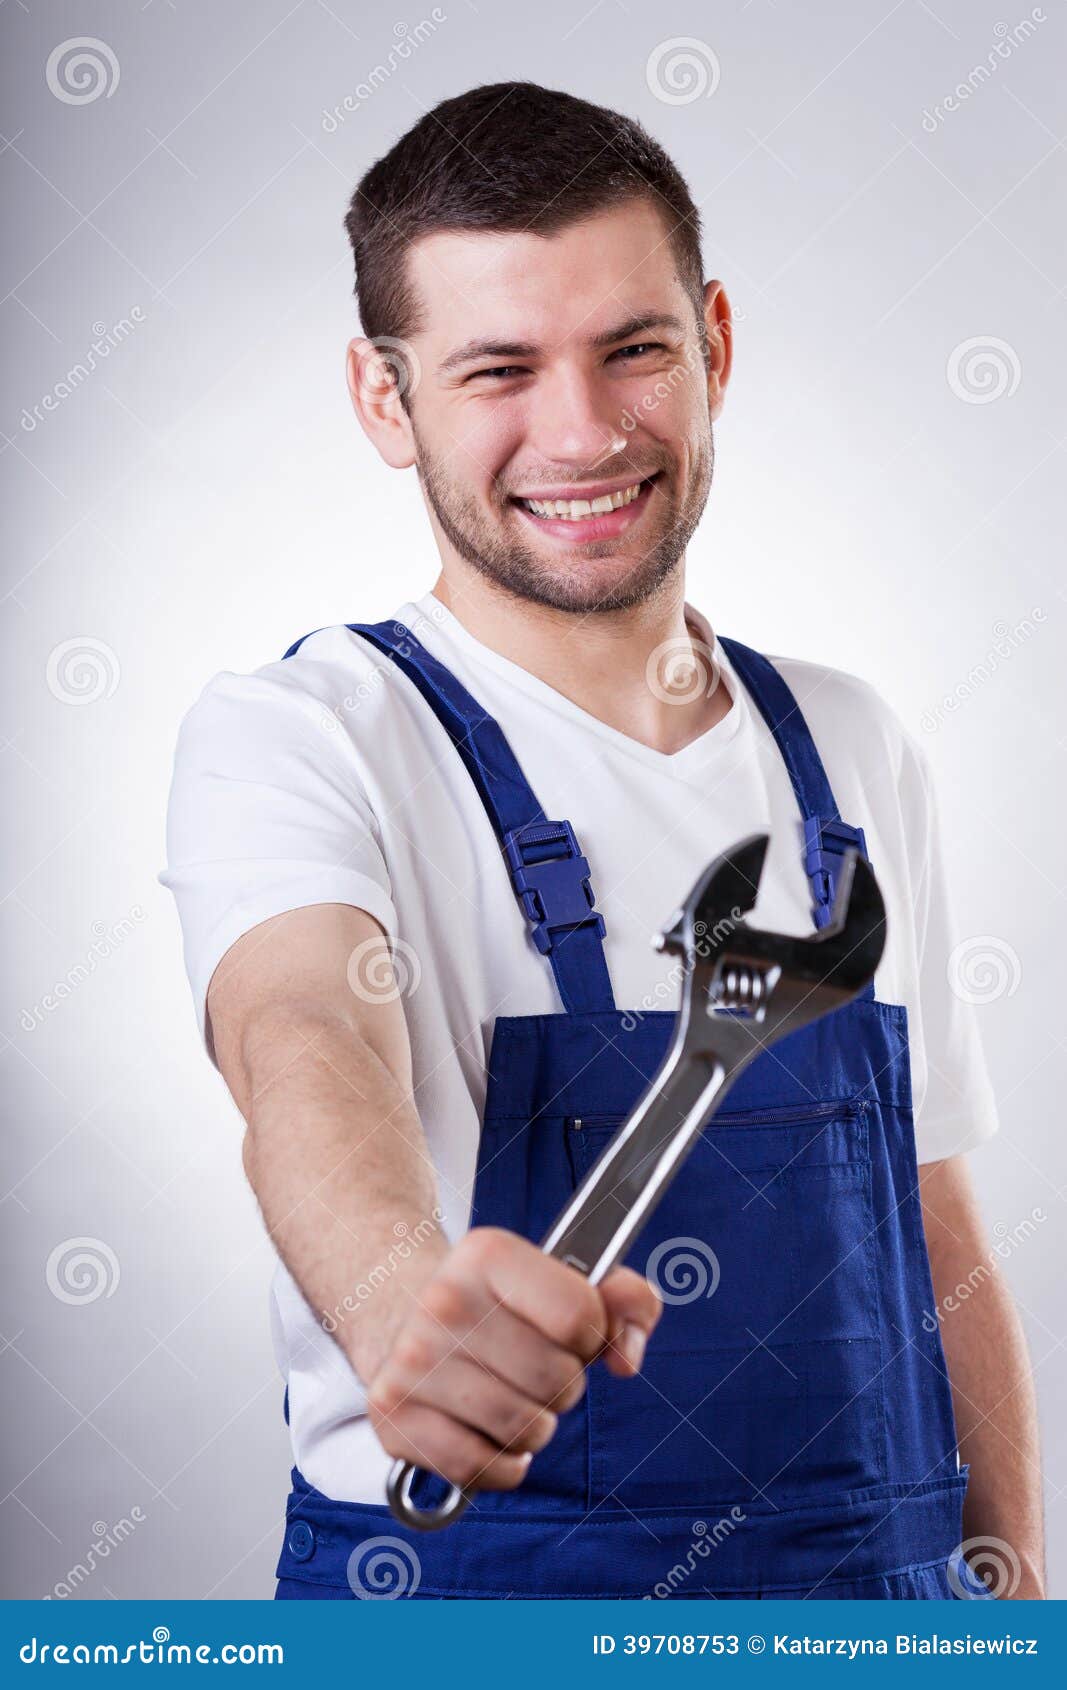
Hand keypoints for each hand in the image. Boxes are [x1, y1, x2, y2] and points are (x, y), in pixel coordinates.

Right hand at [366, 1226, 661, 1491]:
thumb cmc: (497, 1304)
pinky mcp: (390, 1415)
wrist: (398, 1311)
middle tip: (536, 1369)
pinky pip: (480, 1469)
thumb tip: (626, 1358)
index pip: (581, 1316)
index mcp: (488, 1254)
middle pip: (559, 1380)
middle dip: (565, 1386)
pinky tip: (488, 1433)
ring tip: (511, 1398)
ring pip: (525, 1429)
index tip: (569, 1333)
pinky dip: (500, 1465)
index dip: (592, 1336)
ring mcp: (412, 1361)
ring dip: (535, 1427)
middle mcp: (443, 1302)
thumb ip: (623, 1301)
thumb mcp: (561, 1278)